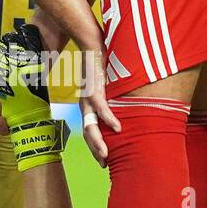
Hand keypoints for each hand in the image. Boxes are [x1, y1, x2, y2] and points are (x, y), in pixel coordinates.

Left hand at [77, 48, 119, 166]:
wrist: (89, 43)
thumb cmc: (98, 63)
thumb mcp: (104, 84)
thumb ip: (109, 97)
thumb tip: (121, 107)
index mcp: (86, 105)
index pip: (90, 131)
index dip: (95, 146)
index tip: (103, 160)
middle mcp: (85, 104)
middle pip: (88, 133)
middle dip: (96, 150)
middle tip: (103, 164)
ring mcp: (88, 97)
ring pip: (91, 125)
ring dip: (99, 141)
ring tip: (106, 155)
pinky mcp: (94, 87)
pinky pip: (101, 107)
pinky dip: (109, 118)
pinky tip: (117, 128)